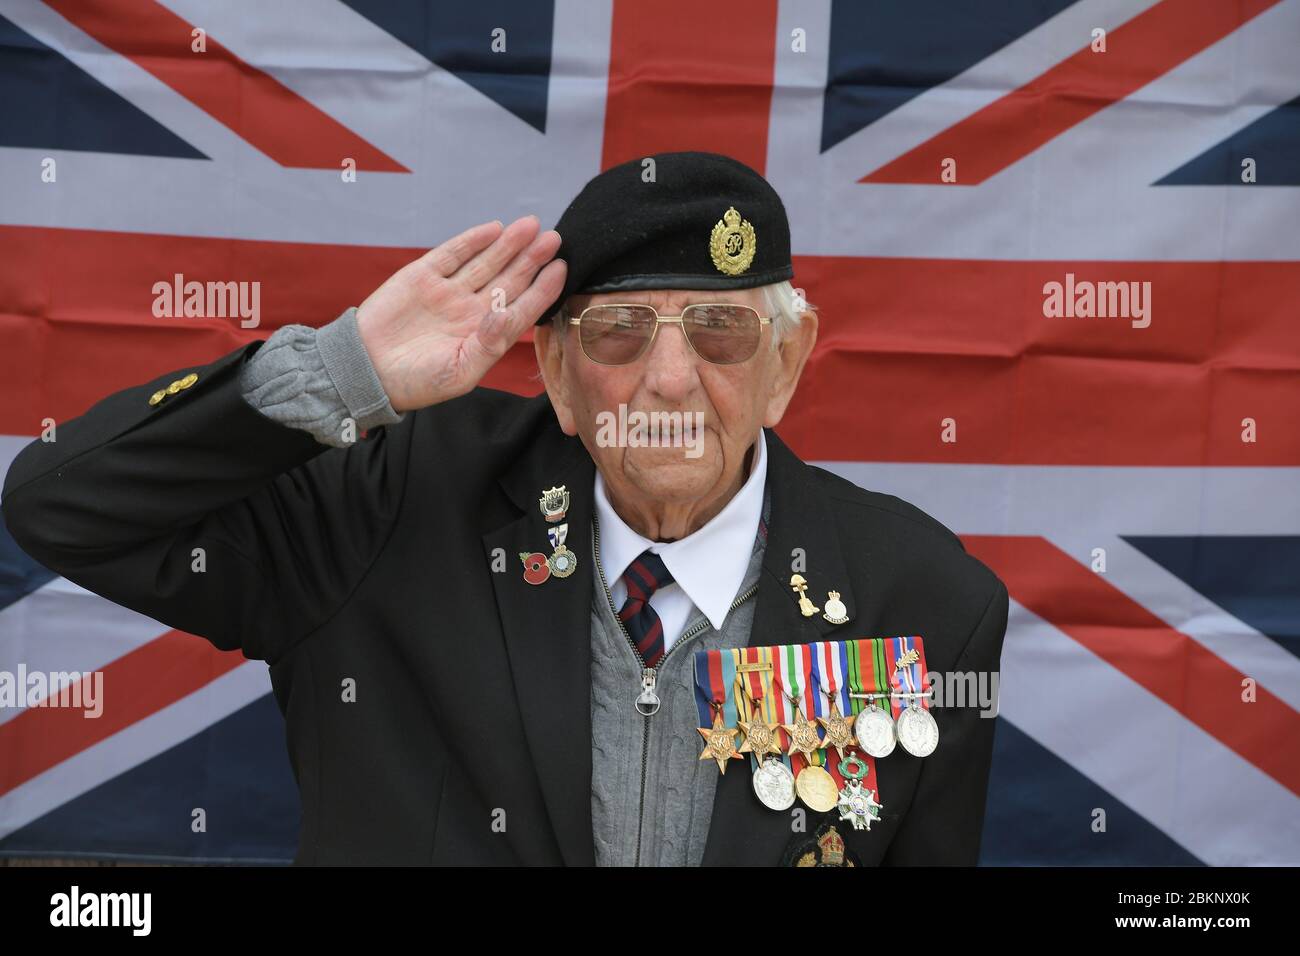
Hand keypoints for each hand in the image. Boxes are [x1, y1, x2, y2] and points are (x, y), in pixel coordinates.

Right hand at [354, 216, 565, 411]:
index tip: (562, 268)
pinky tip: (494, 229)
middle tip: (554, 238)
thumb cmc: (415, 383)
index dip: (543, 289)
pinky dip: (472, 240)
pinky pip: (452, 254)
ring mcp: (448, 292)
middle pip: (508, 279)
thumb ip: (488, 345)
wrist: (364, 371)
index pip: (522, 308)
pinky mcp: (422, 277)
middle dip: (531, 259)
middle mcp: (470, 310)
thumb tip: (508, 314)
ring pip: (485, 262)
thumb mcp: (459, 373)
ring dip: (508, 245)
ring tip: (531, 226)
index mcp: (484, 336)